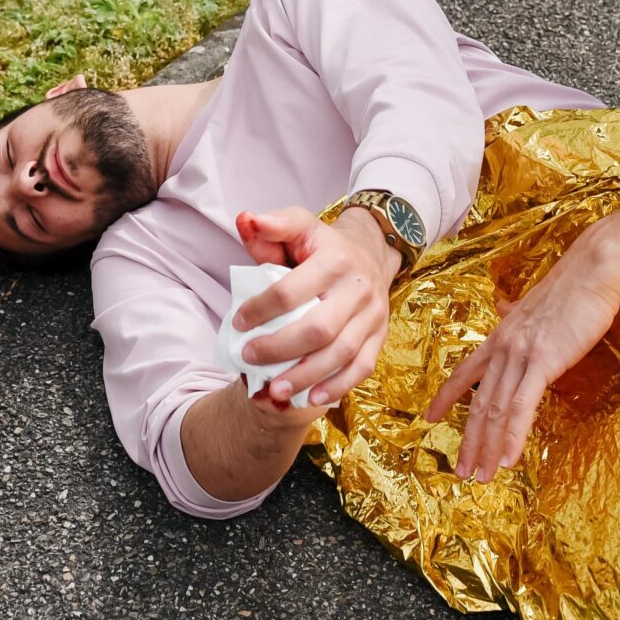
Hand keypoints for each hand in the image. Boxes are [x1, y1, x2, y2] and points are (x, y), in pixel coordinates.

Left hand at [229, 205, 400, 411]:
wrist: (372, 251)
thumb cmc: (323, 245)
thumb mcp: (299, 225)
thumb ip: (272, 225)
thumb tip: (245, 220)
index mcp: (335, 259)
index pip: (291, 291)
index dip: (261, 309)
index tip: (238, 321)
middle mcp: (358, 288)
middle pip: (319, 328)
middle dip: (280, 348)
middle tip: (249, 357)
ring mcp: (372, 315)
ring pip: (341, 353)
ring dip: (306, 376)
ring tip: (276, 389)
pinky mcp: (380, 335)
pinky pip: (362, 367)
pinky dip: (338, 386)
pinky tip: (312, 398)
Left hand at [425, 235, 619, 481]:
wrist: (593, 270)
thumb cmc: (572, 288)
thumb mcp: (533, 302)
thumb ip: (515, 312)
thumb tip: (505, 306)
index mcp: (500, 336)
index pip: (464, 372)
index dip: (446, 398)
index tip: (430, 418)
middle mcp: (503, 348)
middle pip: (478, 402)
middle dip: (468, 440)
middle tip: (461, 471)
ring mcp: (521, 355)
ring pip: (496, 410)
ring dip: (487, 447)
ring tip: (481, 475)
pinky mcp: (544, 361)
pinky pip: (523, 406)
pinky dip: (514, 436)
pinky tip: (508, 459)